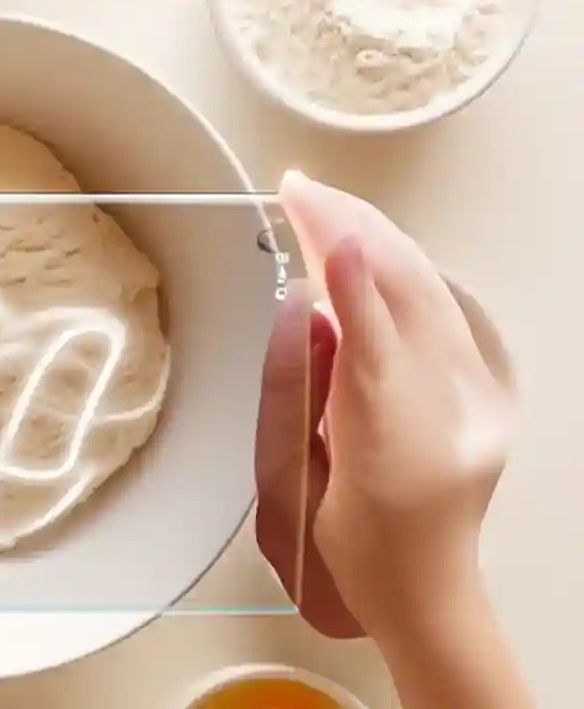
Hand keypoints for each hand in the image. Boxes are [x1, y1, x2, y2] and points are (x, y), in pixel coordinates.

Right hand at [257, 172, 513, 637]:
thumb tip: (314, 289)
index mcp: (404, 425)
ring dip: (377, 240)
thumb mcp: (310, 471)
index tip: (299, 199)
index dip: (338, 246)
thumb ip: (308, 380)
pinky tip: (363, 256)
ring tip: (325, 206)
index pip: (373, 309)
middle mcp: (454, 400)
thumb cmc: (357, 548)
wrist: (422, 590)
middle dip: (354, 226)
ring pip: (428, 291)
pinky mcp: (482, 390)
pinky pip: (437, 312)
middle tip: (300, 189)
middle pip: (409, 286)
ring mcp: (476, 393)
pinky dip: (396, 273)